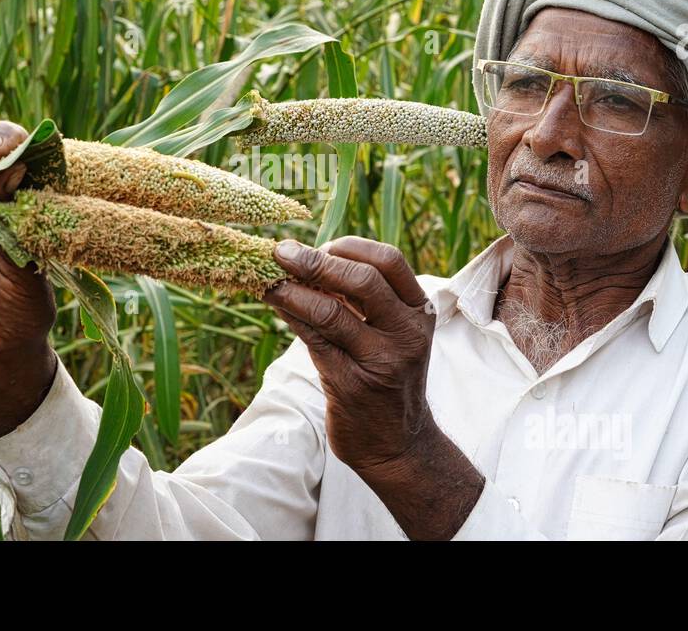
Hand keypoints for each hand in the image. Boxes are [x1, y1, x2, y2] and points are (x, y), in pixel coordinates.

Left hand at [261, 236, 437, 476]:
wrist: (397, 443)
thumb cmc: (386, 378)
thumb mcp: (390, 334)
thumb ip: (363, 300)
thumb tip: (309, 259)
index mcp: (418, 312)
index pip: (389, 261)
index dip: (351, 246)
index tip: (321, 244)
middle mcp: (406, 333)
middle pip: (362, 281)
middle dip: (316, 262)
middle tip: (282, 252)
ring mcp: (380, 360)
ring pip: (331, 311)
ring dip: (293, 290)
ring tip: (268, 280)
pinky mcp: (351, 384)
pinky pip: (313, 340)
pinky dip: (291, 316)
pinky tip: (276, 305)